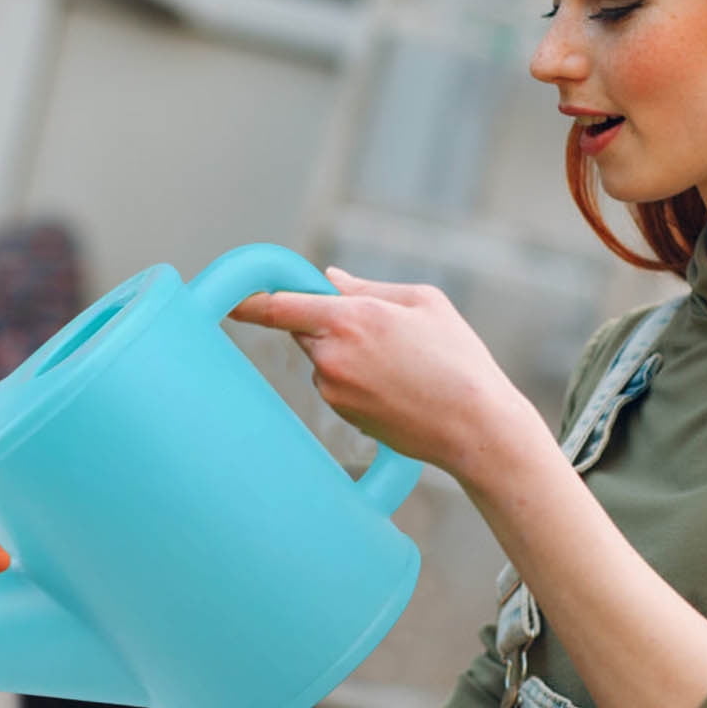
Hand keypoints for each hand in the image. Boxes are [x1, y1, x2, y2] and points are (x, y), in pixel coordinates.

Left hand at [228, 267, 539, 485]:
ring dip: (344, 352)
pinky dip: (354, 378)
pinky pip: (335, 384)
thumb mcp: (424, 303)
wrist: (474, 426)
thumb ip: (368, 288)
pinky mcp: (342, 413)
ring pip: (322, 357)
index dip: (251, 301)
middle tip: (375, 331)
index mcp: (351, 318)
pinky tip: (396, 386)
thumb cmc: (457, 357)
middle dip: (325, 323)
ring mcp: (334, 389)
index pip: (281, 306)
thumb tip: (328, 281)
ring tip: (400, 364)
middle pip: (302, 328)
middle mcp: (332, 355)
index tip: (232, 299)